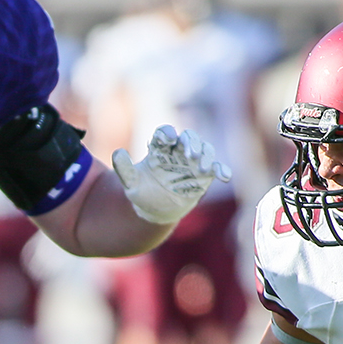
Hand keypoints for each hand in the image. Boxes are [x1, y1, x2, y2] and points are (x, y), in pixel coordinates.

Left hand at [111, 125, 231, 224]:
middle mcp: (178, 152)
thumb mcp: (131, 183)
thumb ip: (125, 169)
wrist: (155, 209)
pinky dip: (222, 169)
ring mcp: (193, 162)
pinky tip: (224, 176)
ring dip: (206, 156)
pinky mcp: (204, 175)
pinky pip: (216, 168)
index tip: (167, 138)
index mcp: (159, 149)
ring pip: (205, 150)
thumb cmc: (142, 192)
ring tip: (202, 168)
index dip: (166, 134)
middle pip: (189, 138)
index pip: (164, 134)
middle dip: (191, 142)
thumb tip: (117, 153)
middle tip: (191, 154)